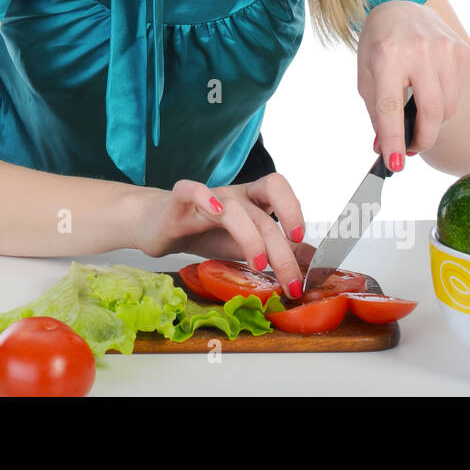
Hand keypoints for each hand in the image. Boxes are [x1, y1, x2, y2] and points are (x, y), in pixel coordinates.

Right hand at [130, 176, 316, 298]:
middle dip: (281, 249)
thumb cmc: (202, 233)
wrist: (156, 226)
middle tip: (290, 281)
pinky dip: (203, 196)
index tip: (300, 239)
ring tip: (258, 265)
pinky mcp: (177, 203)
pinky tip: (213, 211)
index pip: (276, 187)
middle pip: (261, 213)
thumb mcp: (245, 245)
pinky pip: (190, 189)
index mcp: (249, 201)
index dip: (292, 207)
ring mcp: (204, 198)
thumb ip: (276, 249)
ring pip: (232, 207)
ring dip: (251, 236)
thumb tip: (313, 260)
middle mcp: (230, 195)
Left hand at [358, 0, 469, 171]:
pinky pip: (456, 94)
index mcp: (387, 55)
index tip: (395, 163)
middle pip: (430, 112)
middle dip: (421, 140)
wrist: (401, 8)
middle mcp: (419, 50)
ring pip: (447, 108)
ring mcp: (445, 49)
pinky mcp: (460, 50)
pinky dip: (443, 104)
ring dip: (432, 123)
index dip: (394, 139)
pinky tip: (429, 93)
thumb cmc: (378, 46)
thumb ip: (376, 113)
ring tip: (416, 117)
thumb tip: (386, 148)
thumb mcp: (366, 76)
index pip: (391, 107)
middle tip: (410, 150)